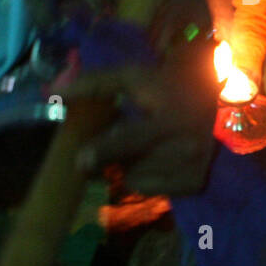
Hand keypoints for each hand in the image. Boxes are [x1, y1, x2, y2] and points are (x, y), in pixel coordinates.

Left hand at [63, 40, 217, 196]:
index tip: (80, 161)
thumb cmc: (165, 85)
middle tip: (91, 154)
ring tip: (132, 146)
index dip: (104, 150)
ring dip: (124, 167)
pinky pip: (150, 189)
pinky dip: (141, 177)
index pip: (132, 139)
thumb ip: (94, 85)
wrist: (211, 98)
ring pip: (137, 180)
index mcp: (171, 118)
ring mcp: (192, 169)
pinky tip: (149, 158)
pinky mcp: (194, 183)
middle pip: (131, 166)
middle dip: (106, 160)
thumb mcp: (132, 77)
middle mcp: (185, 147)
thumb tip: (54, 92)